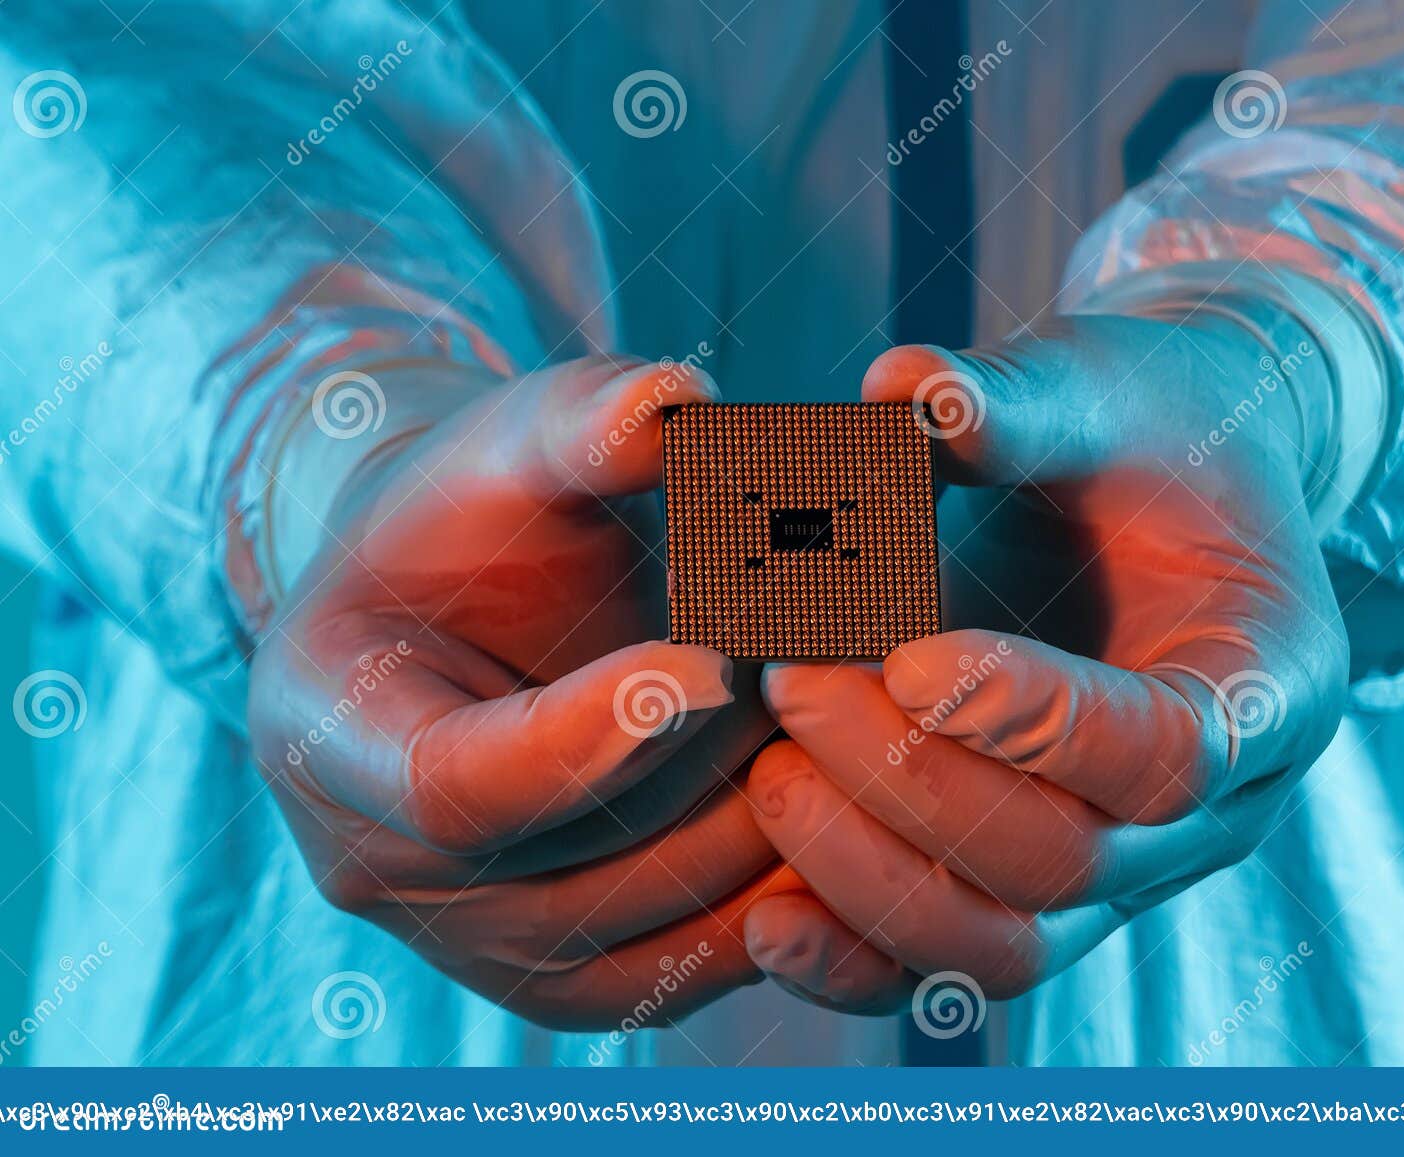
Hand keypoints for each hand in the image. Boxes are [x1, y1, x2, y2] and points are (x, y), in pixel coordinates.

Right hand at [248, 355, 782, 1029]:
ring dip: (757, 835)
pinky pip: (675, 974)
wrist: (460, 610)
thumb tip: (677, 401)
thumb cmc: (482, 513)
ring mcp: (464, 943)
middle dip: (706, 768)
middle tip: (810, 673)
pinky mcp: (557, 976)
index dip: (593, 733)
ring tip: (826, 729)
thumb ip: (584, 421)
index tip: (712, 658)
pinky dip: (774, 910)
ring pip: (642, 933)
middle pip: (572, 871)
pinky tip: (839, 814)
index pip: (458, 783)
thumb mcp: (516, 444)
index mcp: (326, 729)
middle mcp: (374, 866)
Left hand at [740, 315, 1348, 1011]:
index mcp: (1268, 683)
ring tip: (770, 774)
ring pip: (1009, 944)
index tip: (905, 654)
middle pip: (1069, 860)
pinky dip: (859, 961)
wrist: (1154, 497)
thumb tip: (902, 384)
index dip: (1035, 721)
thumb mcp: (1099, 390)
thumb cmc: (1137, 432)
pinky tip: (760, 919)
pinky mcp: (1040, 893)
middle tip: (794, 678)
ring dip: (872, 878)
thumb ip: (1017, 401)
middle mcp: (1212, 807)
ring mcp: (1126, 866)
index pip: (1170, 754)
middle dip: (913, 780)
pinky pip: (953, 969)